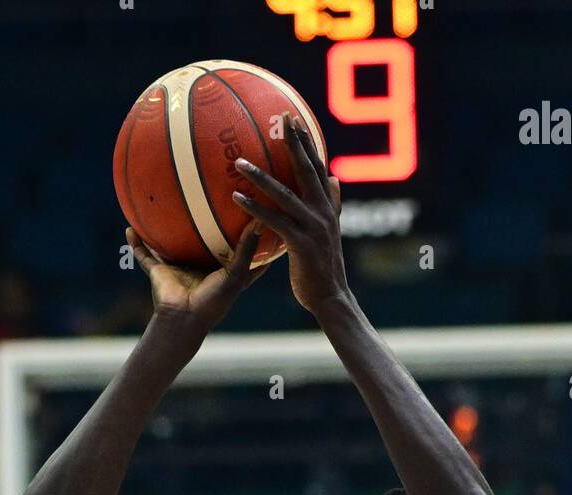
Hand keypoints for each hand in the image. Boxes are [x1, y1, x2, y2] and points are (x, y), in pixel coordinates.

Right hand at [127, 220, 268, 332]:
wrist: (183, 320)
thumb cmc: (213, 302)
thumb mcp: (236, 275)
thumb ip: (247, 249)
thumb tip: (260, 220)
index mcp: (221, 273)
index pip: (237, 253)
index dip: (246, 237)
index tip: (254, 217)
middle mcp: (199, 268)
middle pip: (203, 244)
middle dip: (207, 227)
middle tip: (213, 201)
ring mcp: (178, 269)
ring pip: (171, 246)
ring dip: (166, 231)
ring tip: (164, 206)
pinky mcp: (159, 272)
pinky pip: (144, 255)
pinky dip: (136, 244)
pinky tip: (130, 228)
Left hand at [232, 115, 347, 315]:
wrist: (331, 298)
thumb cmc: (323, 268)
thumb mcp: (330, 232)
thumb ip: (333, 204)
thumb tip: (335, 179)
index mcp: (328, 208)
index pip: (318, 168)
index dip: (307, 143)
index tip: (295, 120)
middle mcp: (324, 213)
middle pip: (308, 171)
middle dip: (294, 143)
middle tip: (280, 119)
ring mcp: (314, 228)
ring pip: (286, 195)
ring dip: (261, 176)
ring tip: (240, 162)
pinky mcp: (302, 244)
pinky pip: (275, 222)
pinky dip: (256, 208)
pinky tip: (236, 198)